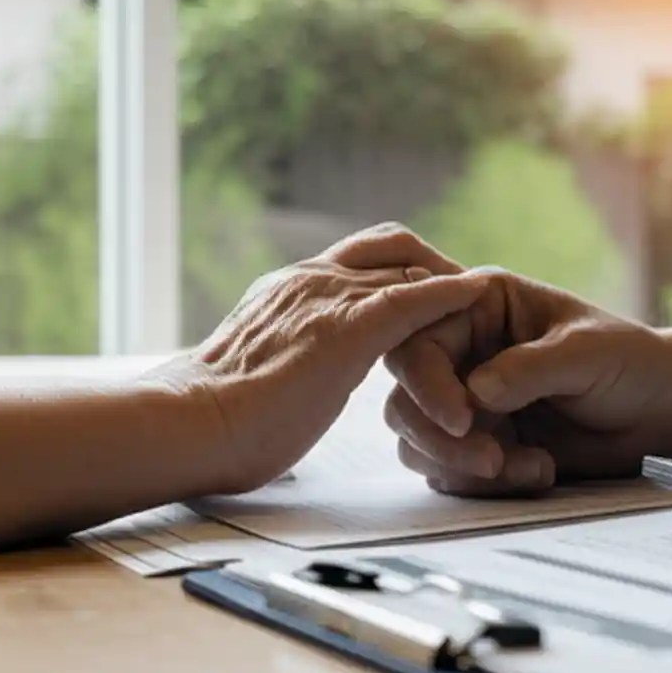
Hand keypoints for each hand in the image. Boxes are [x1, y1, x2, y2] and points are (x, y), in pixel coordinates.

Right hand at [152, 224, 490, 493]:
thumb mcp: (257, 375)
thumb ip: (282, 366)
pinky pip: (411, 298)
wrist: (187, 426)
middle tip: (464, 289)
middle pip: (388, 246)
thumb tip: (290, 391)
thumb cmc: (213, 423)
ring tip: (484, 295)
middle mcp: (308, 280)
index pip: (355, 260)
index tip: (428, 288)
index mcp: (286, 290)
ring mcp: (327, 299)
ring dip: (449, 278)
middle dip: (432, 261)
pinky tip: (477, 295)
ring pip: (405, 267)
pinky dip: (449, 294)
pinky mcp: (345, 329)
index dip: (397, 270)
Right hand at [383, 270, 670, 495]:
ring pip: (417, 441)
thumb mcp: (586, 353)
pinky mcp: (476, 442)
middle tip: (492, 461)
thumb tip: (474, 392)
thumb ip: (529, 368)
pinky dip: (485, 484)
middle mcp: (462, 350)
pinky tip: (539, 471)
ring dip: (464, 467)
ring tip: (530, 467)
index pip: (417, 342)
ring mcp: (465, 399)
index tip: (464, 421)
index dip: (427, 384)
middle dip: (441, 440)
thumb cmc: (629, 363)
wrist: (658, 414)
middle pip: (405, 397)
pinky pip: (448, 471)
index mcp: (479, 305)